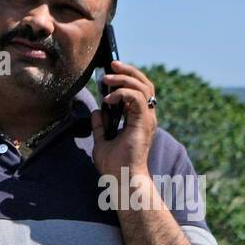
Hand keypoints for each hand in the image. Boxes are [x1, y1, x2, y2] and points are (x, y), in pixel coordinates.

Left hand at [91, 60, 156, 181]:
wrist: (122, 179)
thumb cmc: (114, 166)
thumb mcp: (101, 141)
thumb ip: (100, 126)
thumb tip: (97, 111)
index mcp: (139, 118)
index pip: (138, 90)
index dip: (126, 78)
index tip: (110, 71)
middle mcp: (147, 116)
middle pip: (144, 83)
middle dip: (128, 71)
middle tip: (111, 65)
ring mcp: (147, 119)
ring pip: (143, 87)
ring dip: (124, 79)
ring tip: (106, 78)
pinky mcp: (143, 123)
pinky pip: (137, 99)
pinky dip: (123, 93)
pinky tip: (109, 97)